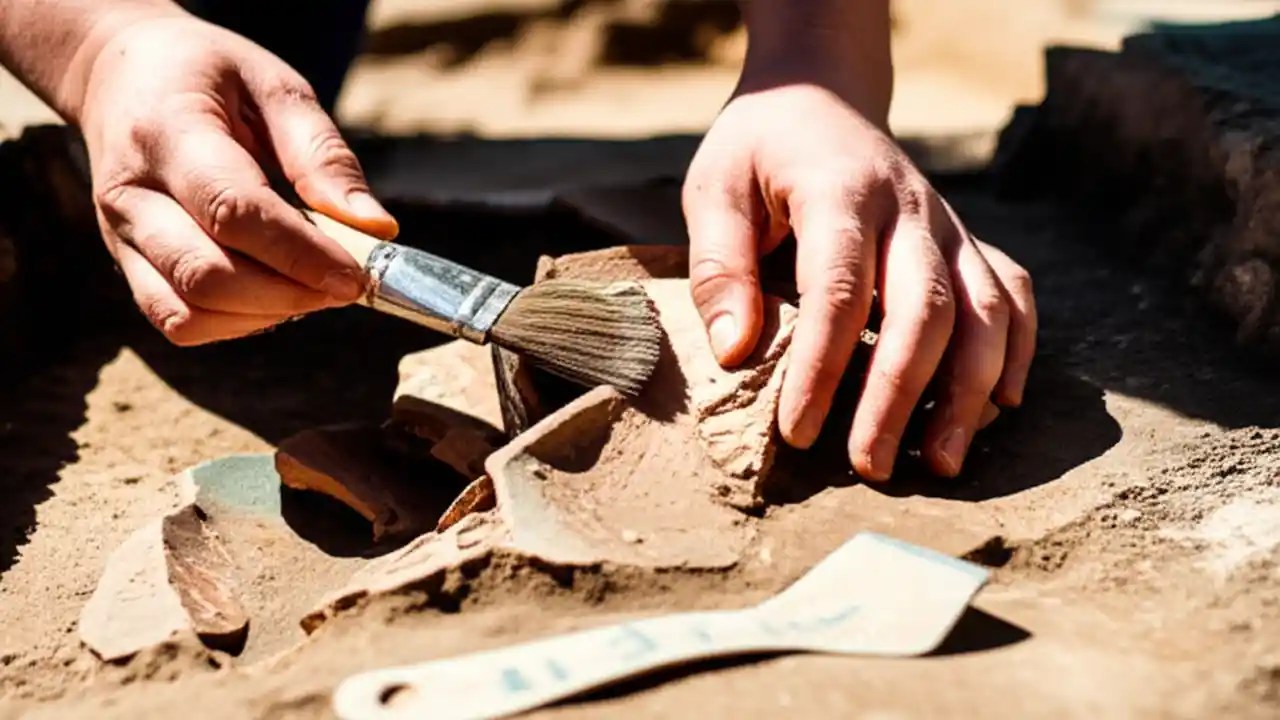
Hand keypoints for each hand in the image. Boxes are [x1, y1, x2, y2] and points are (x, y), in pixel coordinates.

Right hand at [72, 12, 397, 343]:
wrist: (118, 74)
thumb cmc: (208, 76)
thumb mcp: (275, 87)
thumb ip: (322, 156)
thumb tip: (377, 228)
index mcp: (168, 133)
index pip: (233, 211)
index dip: (301, 254)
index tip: (358, 276)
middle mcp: (131, 193)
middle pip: (207, 275)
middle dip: (290, 293)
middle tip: (346, 285)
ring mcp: (120, 236)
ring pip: (189, 311)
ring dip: (265, 314)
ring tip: (311, 286)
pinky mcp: (126, 264)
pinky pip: (177, 320)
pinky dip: (235, 323)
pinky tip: (273, 295)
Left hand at [682, 82, 1035, 479]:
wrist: (819, 93)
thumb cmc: (759, 151)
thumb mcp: (713, 189)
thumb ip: (720, 266)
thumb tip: (733, 353)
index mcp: (840, 190)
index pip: (839, 288)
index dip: (822, 366)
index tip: (798, 431)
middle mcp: (909, 207)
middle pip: (927, 310)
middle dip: (901, 396)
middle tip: (870, 467)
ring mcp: (948, 222)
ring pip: (985, 309)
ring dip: (971, 390)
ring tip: (944, 461)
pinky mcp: (967, 238)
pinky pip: (1012, 292)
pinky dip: (1016, 350)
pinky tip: (1000, 405)